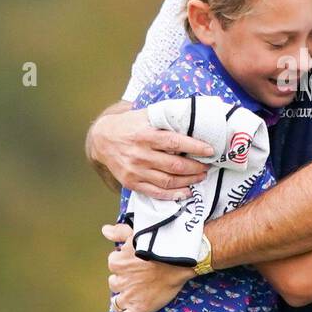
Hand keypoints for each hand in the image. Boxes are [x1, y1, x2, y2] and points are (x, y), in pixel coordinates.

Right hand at [86, 107, 213, 200]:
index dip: (195, 147)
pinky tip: (186, 192)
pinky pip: (155, 192)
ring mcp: (135, 170)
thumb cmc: (128, 125)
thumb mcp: (145, 116)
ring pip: (168, 181)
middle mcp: (140, 154)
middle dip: (195, 167)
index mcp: (145, 135)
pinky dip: (173, 195)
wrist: (101, 140)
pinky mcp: (131, 182)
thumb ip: (165, 118)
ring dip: (188, 181)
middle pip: (174, 165)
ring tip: (201, 177)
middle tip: (207, 166)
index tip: (210, 150)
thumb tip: (192, 118)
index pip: (175, 142)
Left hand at [102, 222, 194, 311]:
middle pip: (115, 283)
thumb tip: (104, 230)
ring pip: (117, 301)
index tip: (134, 262)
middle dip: (123, 281)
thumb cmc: (159, 244)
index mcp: (117, 262)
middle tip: (138, 278)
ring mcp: (129, 296)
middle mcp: (120, 280)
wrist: (179, 260)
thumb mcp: (136, 233)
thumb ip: (118, 232)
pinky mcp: (139, 308)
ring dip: (120, 300)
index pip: (113, 264)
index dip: (124, 263)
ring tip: (130, 298)